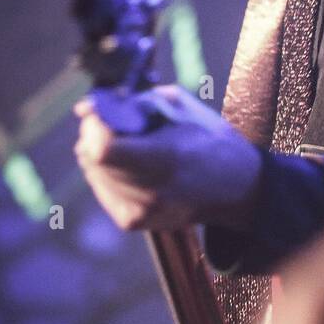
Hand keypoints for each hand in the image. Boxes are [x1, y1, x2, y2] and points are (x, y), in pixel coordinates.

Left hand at [74, 84, 262, 231]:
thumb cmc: (212, 140)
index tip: (104, 112)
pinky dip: (108, 173)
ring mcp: (142, 211)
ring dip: (102, 154)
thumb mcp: (181, 107)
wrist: (238, 187)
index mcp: (167, 158)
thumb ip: (134, 101)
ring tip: (132, 146)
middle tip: (117, 124)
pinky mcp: (134, 221)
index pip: (103, 149)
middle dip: (96, 135)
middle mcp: (152, 191)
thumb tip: (84, 108)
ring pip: (94, 173)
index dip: (96, 126)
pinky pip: (102, 188)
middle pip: (94, 160)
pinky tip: (132, 166)